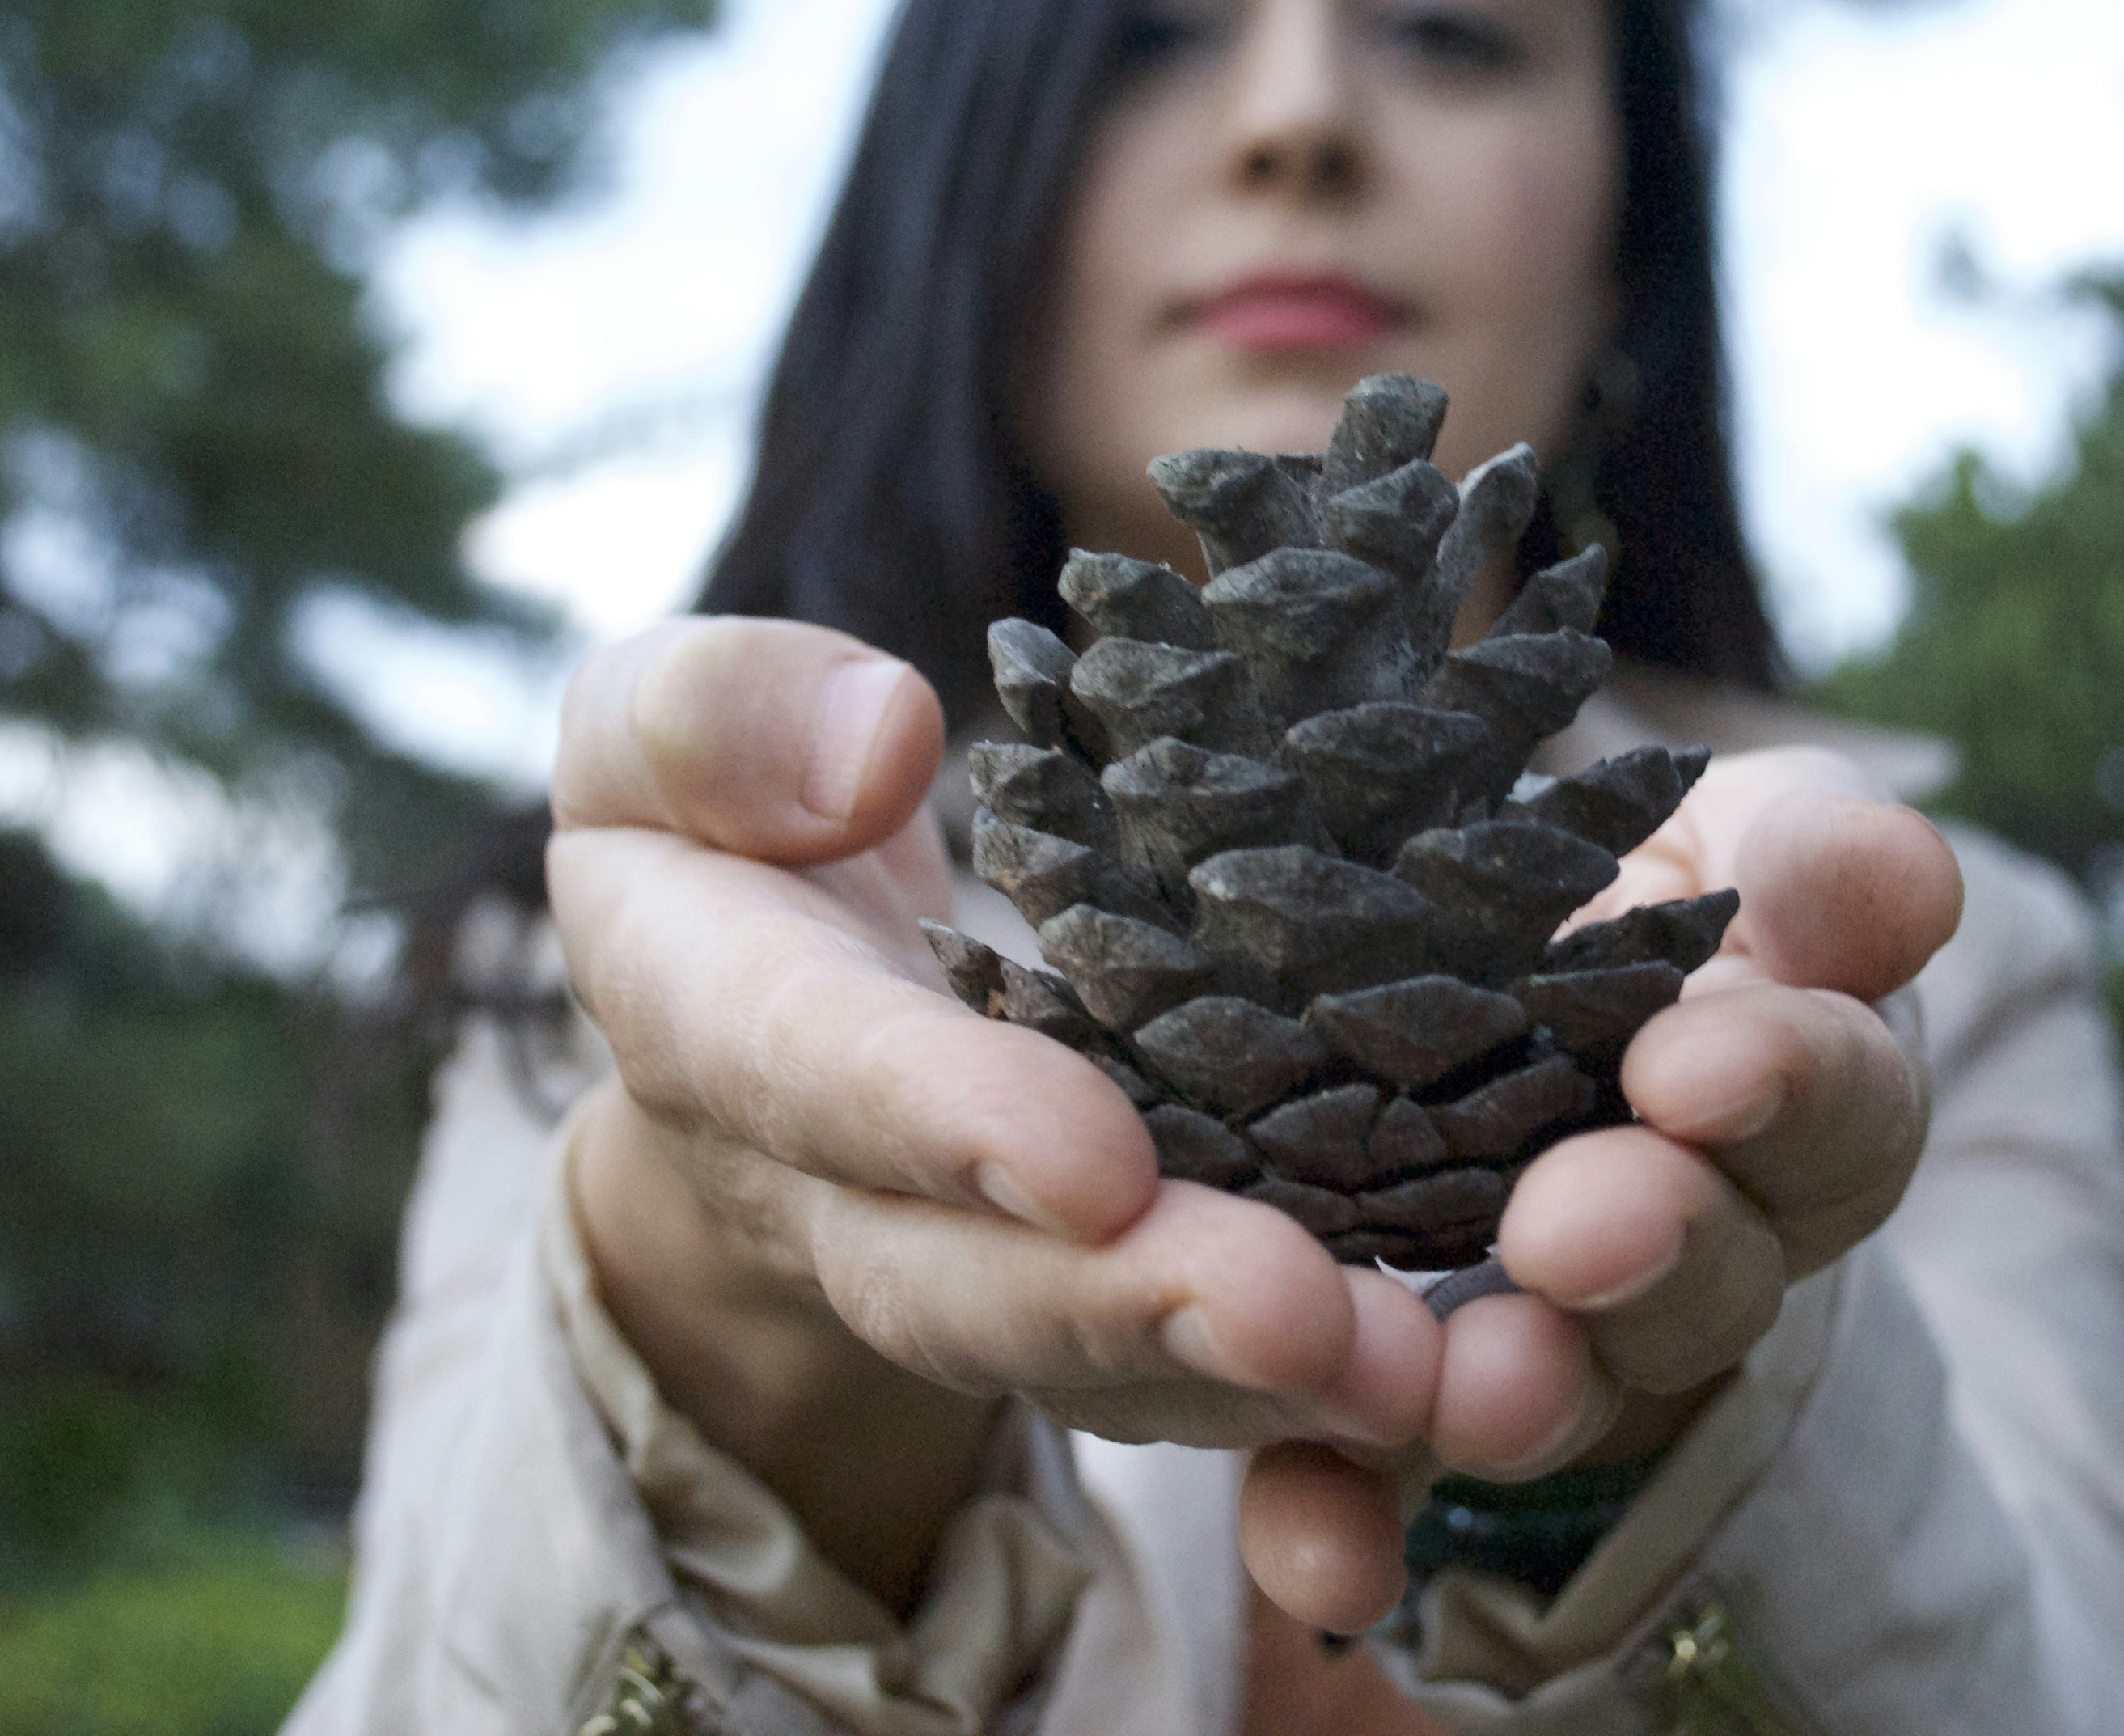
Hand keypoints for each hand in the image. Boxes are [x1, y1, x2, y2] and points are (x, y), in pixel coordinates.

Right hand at [546, 619, 1438, 1608]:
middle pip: (978, 1286)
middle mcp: (846, 1194)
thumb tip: (884, 741)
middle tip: (1304, 1322)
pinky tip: (1472, 1388)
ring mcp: (982, 1266)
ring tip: (1427, 1381)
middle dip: (1137, 1312)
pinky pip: (1206, 1375)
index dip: (947, 1127)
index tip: (1090, 1161)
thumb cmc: (722, 820)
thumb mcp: (651, 728)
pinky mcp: (1109, 1289)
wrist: (761, 990)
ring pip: (1112, 1367)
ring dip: (1267, 1389)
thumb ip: (715, 718)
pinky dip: (1327, 1406)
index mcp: (722, 1024)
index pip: (820, 1077)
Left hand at [1241, 747, 1961, 1629]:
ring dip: (1519, 1394)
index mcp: (1802, 1102)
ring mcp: (1557, 1342)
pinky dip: (1345, 1527)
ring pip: (1558, 1388)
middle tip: (1571, 1229)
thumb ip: (1814, 857)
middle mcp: (1698, 1250)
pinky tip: (1317, 1554)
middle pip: (1709, 1277)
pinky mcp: (1396, 1408)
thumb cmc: (1633, 884)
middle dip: (1651, 1252)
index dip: (1782, 1086)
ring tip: (1466, 1381)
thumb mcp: (1736, 838)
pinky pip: (1373, 1482)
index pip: (1836, 1104)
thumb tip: (1911, 875)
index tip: (1695, 1064)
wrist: (1452, 958)